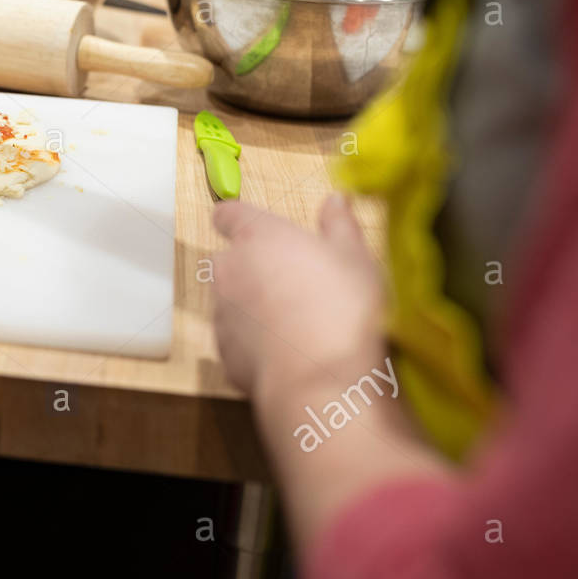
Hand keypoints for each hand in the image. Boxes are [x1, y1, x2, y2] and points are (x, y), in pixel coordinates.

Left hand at [211, 195, 386, 399]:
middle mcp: (229, 270)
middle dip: (250, 267)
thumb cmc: (343, 308)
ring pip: (229, 302)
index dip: (239, 219)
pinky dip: (253, 344)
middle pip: (227, 260)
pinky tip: (287, 354)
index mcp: (258, 237)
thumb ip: (340, 225)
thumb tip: (335, 200)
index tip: (253, 226)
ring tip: (294, 323)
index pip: (228, 214)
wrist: (322, 378)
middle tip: (291, 280)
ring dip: (250, 307)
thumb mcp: (355, 258)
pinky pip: (236, 341)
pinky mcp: (224, 354)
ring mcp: (222, 314)